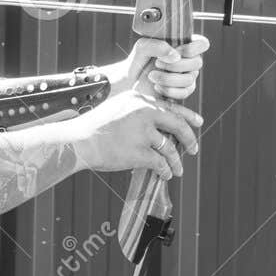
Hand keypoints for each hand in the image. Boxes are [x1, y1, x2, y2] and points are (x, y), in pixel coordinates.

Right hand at [67, 90, 201, 179]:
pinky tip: (166, 175)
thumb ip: (137, 111)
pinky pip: (160, 163)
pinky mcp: (138, 152)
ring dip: (176, 161)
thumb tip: (159, 125)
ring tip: (178, 170)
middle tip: (194, 149)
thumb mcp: (117, 108)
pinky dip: (166, 170)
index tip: (199, 122)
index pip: (171, 106)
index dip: (188, 116)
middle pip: (177, 125)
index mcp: (139, 99)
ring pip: (170, 148)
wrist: (77, 141)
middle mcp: (144, 112)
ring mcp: (142, 132)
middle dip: (189, 139)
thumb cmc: (94, 128)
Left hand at [107, 35, 208, 101]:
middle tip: (157, 64)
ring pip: (190, 79)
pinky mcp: (182, 91)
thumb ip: (157, 45)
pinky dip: (169, 90)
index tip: (177, 51)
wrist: (130, 81)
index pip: (202, 44)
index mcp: (183, 45)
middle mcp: (188, 61)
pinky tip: (157, 87)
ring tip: (152, 76)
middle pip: (197, 63)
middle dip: (176, 65)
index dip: (193, 48)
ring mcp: (187, 77)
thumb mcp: (142, 47)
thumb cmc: (137, 60)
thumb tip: (175, 56)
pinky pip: (185, 92)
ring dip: (169, 78)